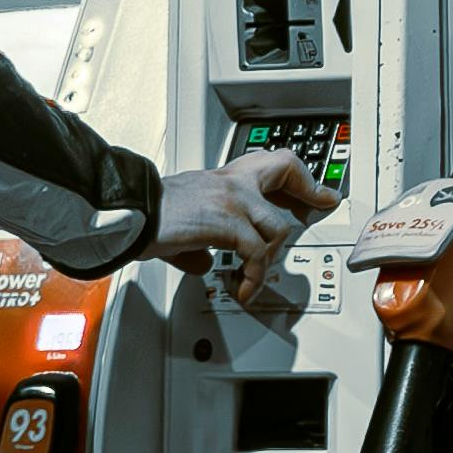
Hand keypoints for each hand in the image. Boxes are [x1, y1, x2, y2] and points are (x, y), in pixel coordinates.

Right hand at [148, 151, 331, 318]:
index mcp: (222, 179)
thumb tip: (205, 261)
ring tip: (252, 277)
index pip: (269, 164)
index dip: (297, 178)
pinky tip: (243, 288)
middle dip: (308, 190)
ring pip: (277, 226)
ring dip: (269, 258)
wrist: (130, 214)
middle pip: (286, 168)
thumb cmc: (149, 217)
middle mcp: (231, 182)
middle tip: (322, 204)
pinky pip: (257, 253)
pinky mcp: (228, 222)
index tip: (314, 191)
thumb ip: (200, 240)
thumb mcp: (182, 225)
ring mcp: (232, 199)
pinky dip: (253, 277)